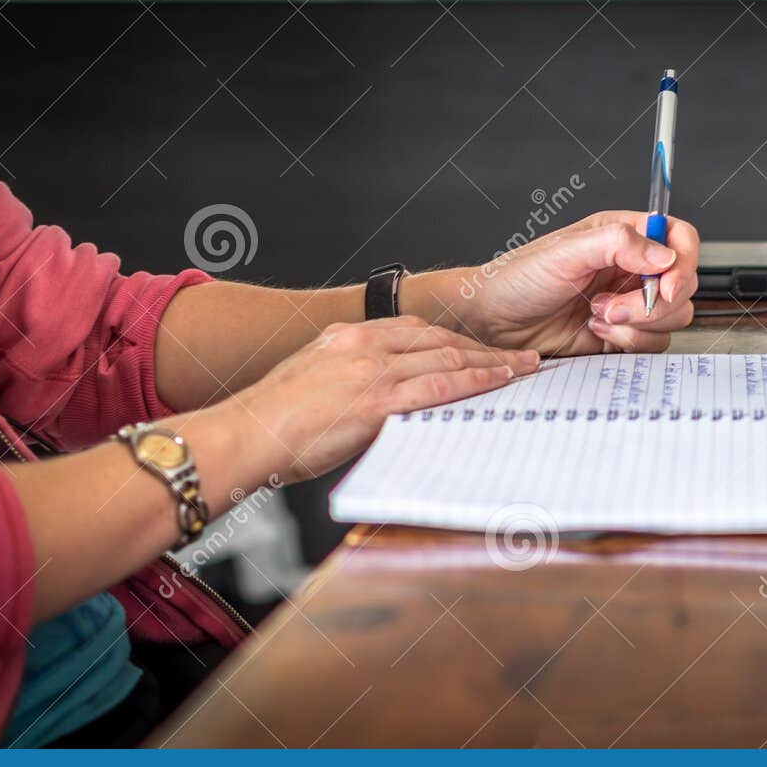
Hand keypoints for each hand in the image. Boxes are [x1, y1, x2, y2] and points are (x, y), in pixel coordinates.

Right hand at [227, 317, 539, 481]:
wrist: (245, 435)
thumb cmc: (271, 424)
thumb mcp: (313, 384)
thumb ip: (351, 383)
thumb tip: (386, 402)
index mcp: (345, 337)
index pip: (415, 331)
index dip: (455, 339)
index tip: (480, 347)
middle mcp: (362, 345)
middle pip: (439, 339)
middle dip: (482, 347)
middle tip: (516, 356)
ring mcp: (371, 370)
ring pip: (446, 358)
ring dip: (490, 362)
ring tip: (522, 369)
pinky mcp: (376, 400)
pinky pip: (438, 387)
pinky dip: (474, 382)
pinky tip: (497, 383)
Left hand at [424, 210, 700, 355]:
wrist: (492, 324)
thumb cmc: (517, 279)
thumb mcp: (565, 251)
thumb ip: (618, 244)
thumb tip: (663, 255)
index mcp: (624, 236)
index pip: (679, 239)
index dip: (683, 264)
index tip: (665, 286)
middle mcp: (632, 268)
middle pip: (683, 285)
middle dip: (652, 303)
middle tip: (610, 307)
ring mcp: (630, 303)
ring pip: (671, 318)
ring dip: (636, 324)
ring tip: (596, 317)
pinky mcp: (623, 335)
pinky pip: (651, 344)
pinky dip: (627, 342)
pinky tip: (595, 333)